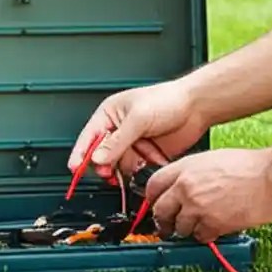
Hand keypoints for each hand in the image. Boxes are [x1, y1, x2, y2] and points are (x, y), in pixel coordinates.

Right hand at [68, 79, 208, 180]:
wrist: (196, 107)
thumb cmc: (167, 100)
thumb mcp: (138, 119)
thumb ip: (117, 141)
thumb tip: (98, 158)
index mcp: (110, 114)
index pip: (89, 137)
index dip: (81, 153)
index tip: (75, 167)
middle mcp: (118, 130)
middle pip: (102, 155)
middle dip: (106, 164)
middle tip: (110, 171)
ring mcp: (132, 144)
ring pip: (119, 166)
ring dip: (127, 168)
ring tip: (139, 160)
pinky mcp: (146, 155)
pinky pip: (136, 170)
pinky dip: (142, 170)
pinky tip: (150, 162)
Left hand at [144, 147, 271, 242]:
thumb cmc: (251, 166)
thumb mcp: (213, 159)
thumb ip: (193, 173)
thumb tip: (183, 186)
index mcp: (186, 167)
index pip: (153, 185)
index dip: (152, 199)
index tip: (156, 205)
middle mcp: (187, 187)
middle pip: (160, 210)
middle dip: (164, 220)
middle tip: (169, 226)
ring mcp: (198, 207)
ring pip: (180, 227)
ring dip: (188, 229)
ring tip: (201, 224)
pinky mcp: (213, 224)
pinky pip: (200, 237)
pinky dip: (206, 235)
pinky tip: (216, 228)